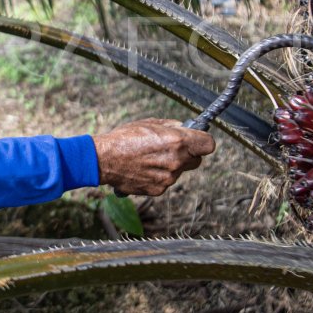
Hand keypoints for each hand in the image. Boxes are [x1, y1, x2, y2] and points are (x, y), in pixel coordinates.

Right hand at [92, 118, 215, 195]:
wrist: (103, 159)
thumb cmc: (125, 137)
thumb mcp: (150, 123)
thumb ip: (173, 126)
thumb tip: (185, 128)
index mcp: (177, 141)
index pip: (208, 144)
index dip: (203, 141)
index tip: (196, 139)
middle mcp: (176, 161)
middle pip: (197, 160)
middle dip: (188, 153)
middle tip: (171, 147)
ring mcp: (168, 178)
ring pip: (180, 171)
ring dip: (171, 164)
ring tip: (150, 157)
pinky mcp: (159, 190)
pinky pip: (167, 181)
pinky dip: (159, 175)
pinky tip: (145, 168)